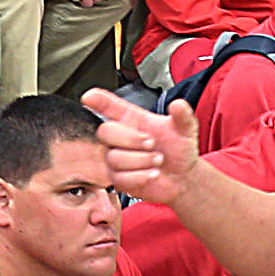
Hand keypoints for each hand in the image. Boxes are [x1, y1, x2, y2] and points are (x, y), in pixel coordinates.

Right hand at [85, 88, 202, 205]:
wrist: (182, 177)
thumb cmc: (178, 149)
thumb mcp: (186, 129)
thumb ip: (183, 116)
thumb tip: (178, 105)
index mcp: (132, 119)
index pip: (109, 106)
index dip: (98, 100)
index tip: (89, 96)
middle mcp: (120, 137)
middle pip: (105, 131)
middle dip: (130, 138)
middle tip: (152, 143)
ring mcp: (116, 158)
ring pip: (114, 158)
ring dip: (141, 160)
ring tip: (158, 161)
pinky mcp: (117, 179)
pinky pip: (120, 178)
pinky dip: (141, 177)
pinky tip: (153, 174)